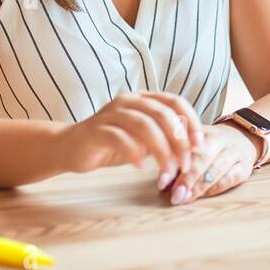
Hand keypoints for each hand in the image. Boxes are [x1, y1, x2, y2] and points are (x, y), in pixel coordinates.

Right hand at [59, 92, 204, 186]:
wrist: (69, 147)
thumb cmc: (111, 143)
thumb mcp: (144, 139)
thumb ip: (165, 137)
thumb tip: (193, 145)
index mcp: (143, 99)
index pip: (175, 102)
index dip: (191, 121)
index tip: (199, 145)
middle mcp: (128, 101)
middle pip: (162, 114)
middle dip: (179, 140)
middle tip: (186, 163)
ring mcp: (111, 114)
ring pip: (144, 125)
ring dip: (161, 150)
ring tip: (167, 170)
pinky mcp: (96, 130)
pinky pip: (120, 138)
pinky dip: (134, 153)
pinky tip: (140, 166)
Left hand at [165, 123, 260, 204]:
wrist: (242, 137)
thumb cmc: (210, 144)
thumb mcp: (193, 142)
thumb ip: (175, 156)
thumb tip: (161, 179)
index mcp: (201, 130)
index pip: (185, 146)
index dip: (172, 165)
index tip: (161, 182)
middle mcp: (219, 138)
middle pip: (202, 158)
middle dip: (186, 179)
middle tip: (175, 195)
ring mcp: (233, 152)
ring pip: (215, 170)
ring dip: (198, 187)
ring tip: (185, 199)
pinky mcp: (244, 167)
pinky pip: (227, 180)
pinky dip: (213, 190)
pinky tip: (202, 196)